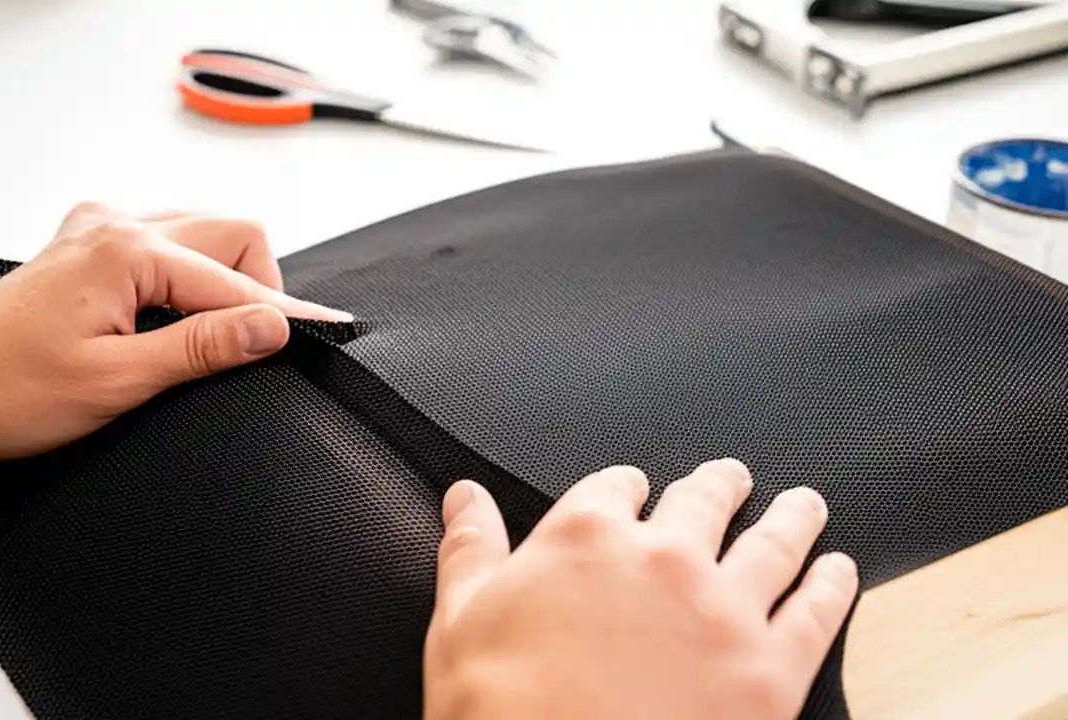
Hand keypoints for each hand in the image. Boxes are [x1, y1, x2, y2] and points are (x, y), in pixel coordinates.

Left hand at [0, 202, 348, 463]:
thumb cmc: (7, 393)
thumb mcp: (119, 381)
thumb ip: (203, 346)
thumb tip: (272, 327)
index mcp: (126, 251)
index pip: (237, 282)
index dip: (286, 315)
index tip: (333, 332)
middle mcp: (115, 224)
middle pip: (231, 234)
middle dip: (259, 288)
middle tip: (261, 347)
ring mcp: (99, 229)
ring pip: (202, 232)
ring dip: (225, 279)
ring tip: (219, 337)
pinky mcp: (87, 245)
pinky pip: (166, 239)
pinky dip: (189, 273)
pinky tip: (180, 315)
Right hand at [424, 460, 857, 719]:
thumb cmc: (497, 711)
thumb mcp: (460, 619)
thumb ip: (471, 548)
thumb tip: (464, 496)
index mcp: (587, 536)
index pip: (616, 487)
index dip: (628, 486)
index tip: (637, 489)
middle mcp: (664, 557)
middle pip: (702, 500)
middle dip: (718, 486)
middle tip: (731, 478)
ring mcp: (725, 610)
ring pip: (773, 542)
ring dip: (792, 516)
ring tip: (805, 503)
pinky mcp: (772, 670)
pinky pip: (816, 612)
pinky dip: (832, 585)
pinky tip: (839, 570)